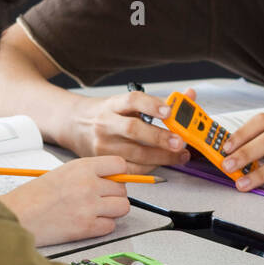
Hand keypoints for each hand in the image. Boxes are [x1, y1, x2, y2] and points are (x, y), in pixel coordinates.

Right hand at [0, 155, 130, 244]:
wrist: (18, 216)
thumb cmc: (34, 195)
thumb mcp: (63, 172)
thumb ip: (89, 173)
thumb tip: (113, 178)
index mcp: (83, 167)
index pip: (120, 165)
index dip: (119, 174)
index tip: (114, 180)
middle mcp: (89, 185)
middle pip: (122, 189)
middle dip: (114, 195)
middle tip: (100, 199)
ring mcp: (89, 207)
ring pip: (122, 207)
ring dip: (113, 211)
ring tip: (97, 211)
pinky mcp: (86, 228)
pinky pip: (111, 226)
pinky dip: (103, 226)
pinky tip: (89, 222)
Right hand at [69, 88, 194, 170]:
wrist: (74, 124)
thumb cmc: (105, 113)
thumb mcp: (127, 102)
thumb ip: (158, 102)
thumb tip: (189, 96)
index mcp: (113, 104)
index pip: (132, 100)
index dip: (152, 105)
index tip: (169, 111)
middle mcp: (106, 123)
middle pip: (133, 130)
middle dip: (159, 137)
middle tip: (179, 141)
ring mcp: (103, 144)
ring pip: (134, 153)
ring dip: (161, 156)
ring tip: (179, 154)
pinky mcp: (103, 162)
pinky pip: (130, 169)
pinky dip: (149, 168)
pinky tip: (161, 163)